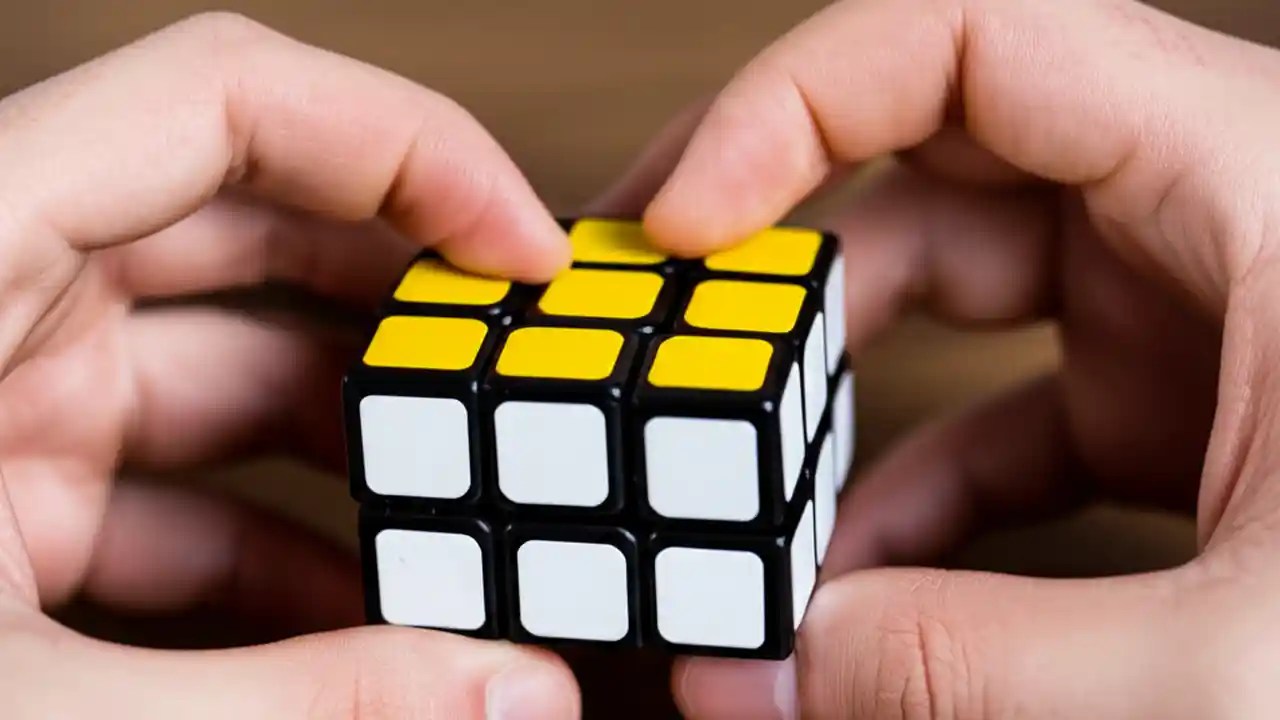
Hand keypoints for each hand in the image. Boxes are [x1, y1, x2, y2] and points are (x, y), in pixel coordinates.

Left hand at [0, 13, 580, 718]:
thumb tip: (510, 691)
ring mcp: (7, 409)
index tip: (522, 254)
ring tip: (470, 523)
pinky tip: (369, 620)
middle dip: (408, 311)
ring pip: (239, 374)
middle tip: (521, 388)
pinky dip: (290, 551)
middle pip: (259, 229)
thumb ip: (299, 699)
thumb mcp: (31, 712)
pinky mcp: (16, 509)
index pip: (225, 103)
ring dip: (362, 449)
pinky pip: (193, 492)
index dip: (406, 148)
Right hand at [600, 0, 1279, 716]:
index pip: (978, 37)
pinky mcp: (1179, 410)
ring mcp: (1191, 315)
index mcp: (1260, 188)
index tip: (686, 222)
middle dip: (773, 238)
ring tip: (736, 476)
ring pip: (951, 288)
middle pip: (933, 154)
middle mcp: (1214, 220)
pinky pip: (1000, 408)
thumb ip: (969, 671)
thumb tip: (758, 673)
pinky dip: (907, 477)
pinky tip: (849, 566)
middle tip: (658, 322)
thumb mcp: (1232, 674)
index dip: (798, 102)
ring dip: (830, 384)